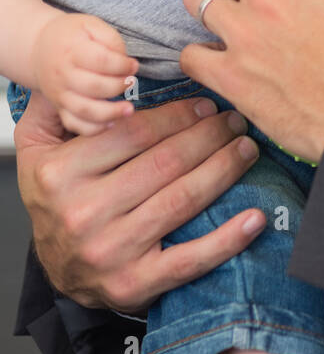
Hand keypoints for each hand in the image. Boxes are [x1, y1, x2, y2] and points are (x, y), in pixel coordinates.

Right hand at [14, 86, 265, 311]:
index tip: (206, 103)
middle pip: (164, 163)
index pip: (133, 134)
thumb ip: (56, 106)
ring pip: (182, 200)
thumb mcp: (38, 149)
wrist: (57, 272)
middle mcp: (83, 213)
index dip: (178, 115)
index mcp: (61, 174)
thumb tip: (85, 69)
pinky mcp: (135, 284)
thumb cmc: (57, 201)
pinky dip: (227, 239)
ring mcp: (111, 252)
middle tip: (236, 121)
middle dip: (209, 136)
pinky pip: (190, 260)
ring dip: (224, 170)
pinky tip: (255, 218)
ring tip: (248, 149)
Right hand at [32, 13, 139, 135]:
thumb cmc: (71, 35)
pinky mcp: (60, 108)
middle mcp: (63, 75)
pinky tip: (112, 123)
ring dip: (110, 113)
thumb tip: (124, 60)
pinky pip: (75, 124)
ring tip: (129, 109)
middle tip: (132, 82)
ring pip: (85, 111)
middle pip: (94, 87)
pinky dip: (94, 129)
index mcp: (72, 51)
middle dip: (118, 87)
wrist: (39, 48)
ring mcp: (60, 94)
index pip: (101, 61)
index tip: (133, 65)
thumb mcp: (90, 24)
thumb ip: (110, 39)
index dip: (122, 65)